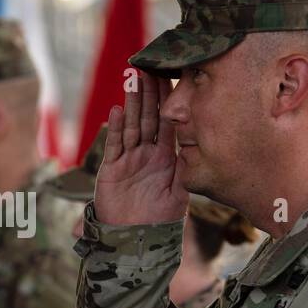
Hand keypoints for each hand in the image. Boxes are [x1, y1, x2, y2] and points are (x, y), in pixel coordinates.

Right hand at [94, 72, 187, 225]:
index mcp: (165, 157)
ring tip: (132, 80)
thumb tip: (195, 142)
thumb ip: (185, 167)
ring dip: (131, 103)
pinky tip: (117, 110)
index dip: (167, 100)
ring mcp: (128, 160)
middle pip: (147, 118)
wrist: (138, 240)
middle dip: (147, 94)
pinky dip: (116, 128)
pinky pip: (115, 145)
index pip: (166, 122)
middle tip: (148, 68)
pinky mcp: (112, 169)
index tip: (169, 77)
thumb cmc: (161, 219)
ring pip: (131, 125)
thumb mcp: (181, 191)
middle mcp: (146, 154)